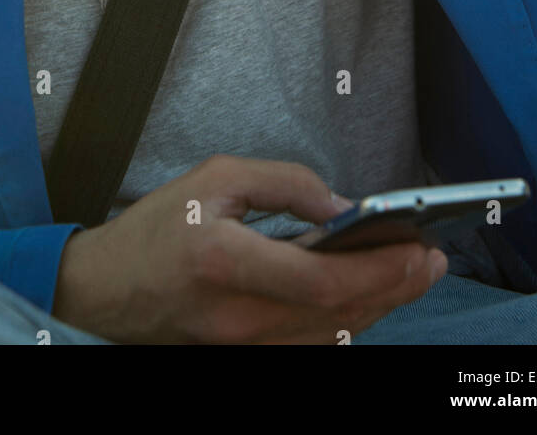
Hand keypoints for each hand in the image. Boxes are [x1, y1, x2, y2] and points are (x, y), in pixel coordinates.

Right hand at [51, 154, 446, 343]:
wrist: (103, 290)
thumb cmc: (156, 228)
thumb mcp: (214, 176)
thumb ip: (282, 183)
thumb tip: (341, 205)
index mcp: (226, 261)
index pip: (322, 279)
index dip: (379, 268)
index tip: (418, 244)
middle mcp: (238, 317)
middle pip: (338, 314)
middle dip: (395, 287)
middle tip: (433, 259)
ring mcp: (242, 348)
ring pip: (331, 336)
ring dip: (379, 307)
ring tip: (413, 275)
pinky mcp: (244, 359)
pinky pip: (310, 346)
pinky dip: (347, 323)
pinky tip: (369, 299)